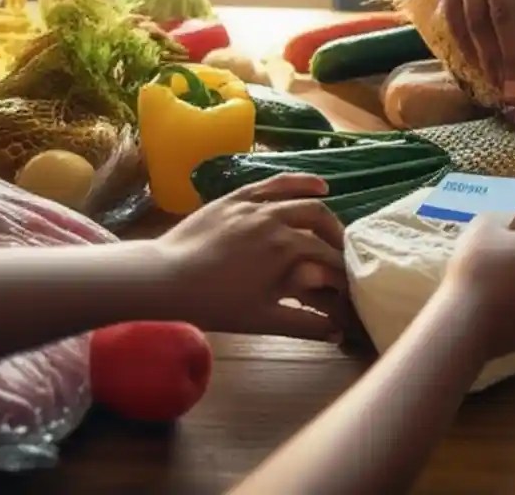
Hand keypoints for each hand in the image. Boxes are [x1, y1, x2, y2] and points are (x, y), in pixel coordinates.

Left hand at [156, 174, 353, 342]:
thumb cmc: (215, 304)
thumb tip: (338, 333)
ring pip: (299, 197)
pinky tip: (317, 186)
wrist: (165, 279)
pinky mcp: (236, 197)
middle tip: (343, 253)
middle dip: (337, 236)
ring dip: (322, 208)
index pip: (327, 256)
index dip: (342, 269)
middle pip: (320, 220)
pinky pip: (272, 183)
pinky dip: (298, 182)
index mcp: (287, 248)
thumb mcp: (264, 319)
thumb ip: (304, 325)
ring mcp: (254, 204)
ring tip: (332, 222)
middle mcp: (276, 219)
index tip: (349, 280)